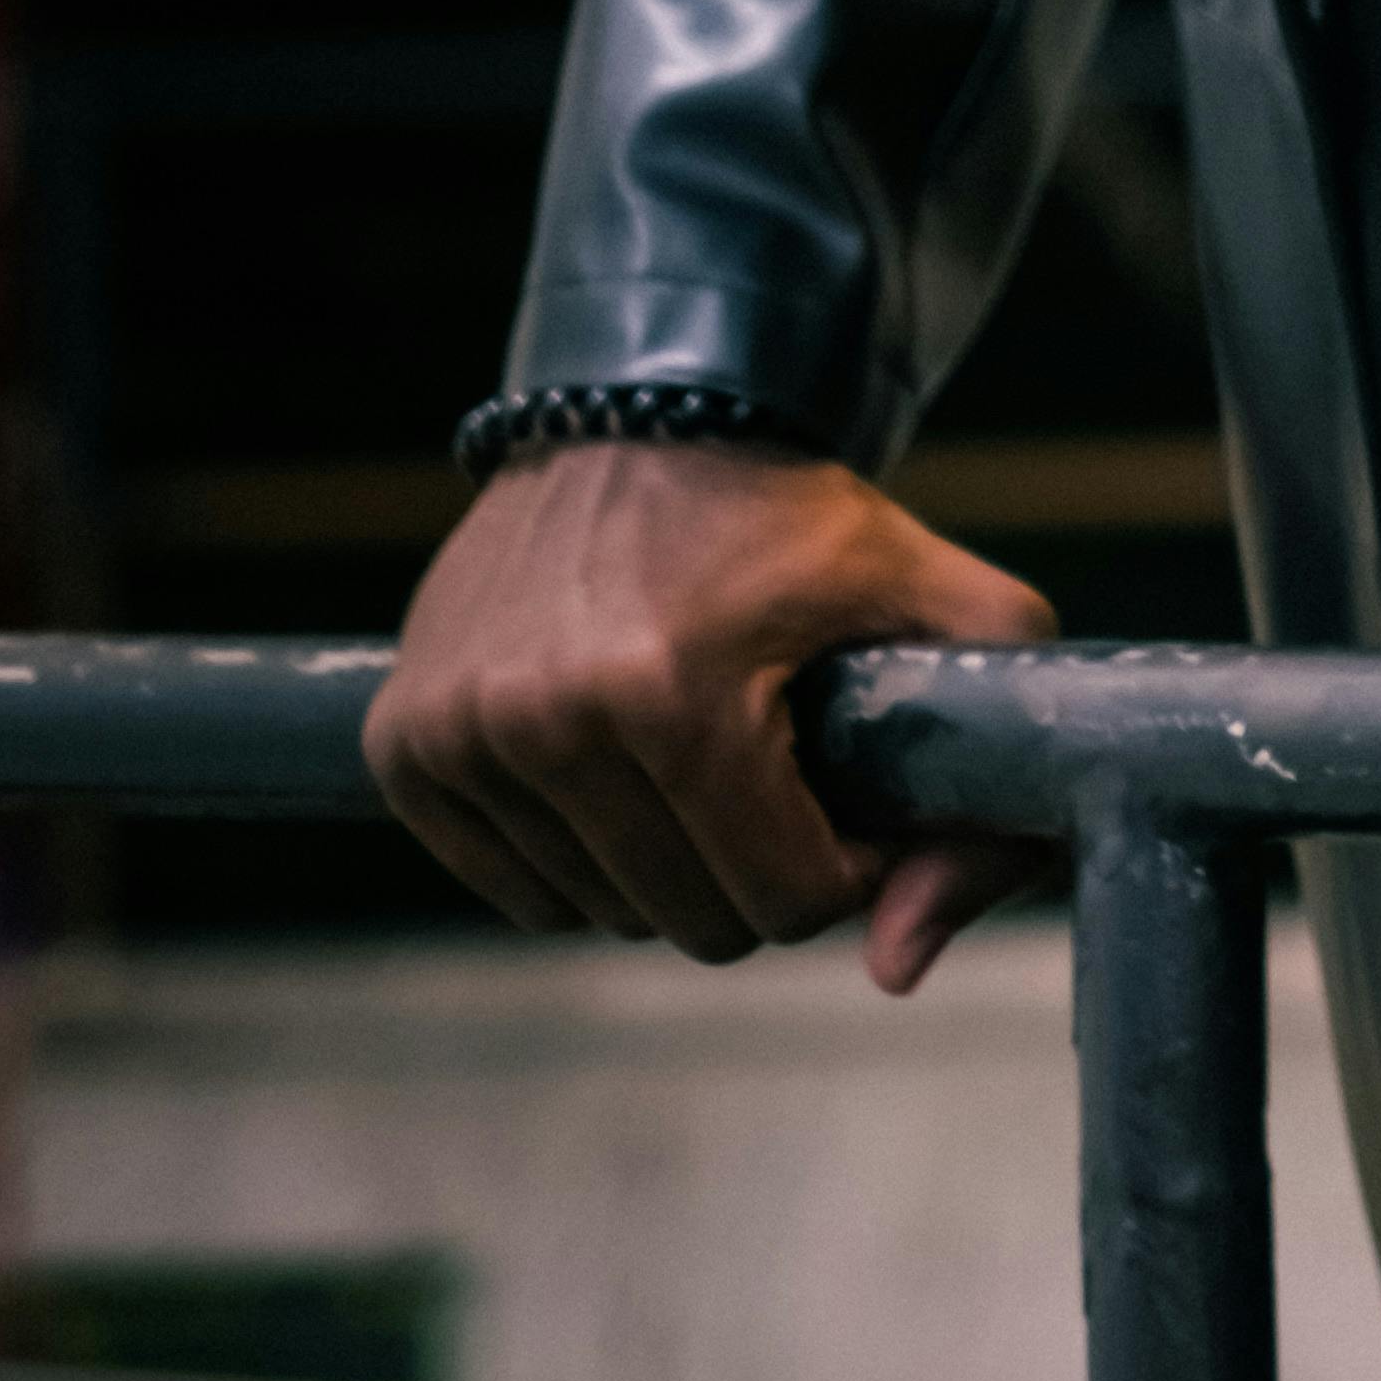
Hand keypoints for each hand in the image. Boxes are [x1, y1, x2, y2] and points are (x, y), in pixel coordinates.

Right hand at [368, 436, 1062, 995]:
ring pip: (597, 913)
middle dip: (752, 869)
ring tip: (698, 754)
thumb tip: (896, 972)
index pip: (782, 901)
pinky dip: (574, 853)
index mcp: (675, 697)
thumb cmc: (801, 520)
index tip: (849, 794)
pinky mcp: (403, 740)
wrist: (647, 407)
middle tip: (774, 771)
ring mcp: (462, 731)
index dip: (842, 864)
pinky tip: (616, 763)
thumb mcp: (943, 612)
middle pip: (687, 919)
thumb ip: (976, 797)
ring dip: (662, 861)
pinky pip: (513, 888)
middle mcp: (545, 719)